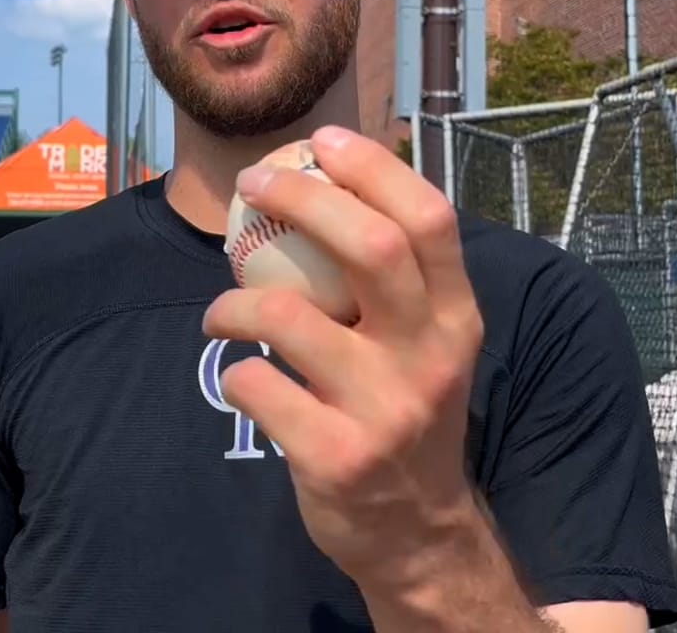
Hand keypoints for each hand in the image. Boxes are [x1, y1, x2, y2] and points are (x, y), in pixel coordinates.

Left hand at [202, 124, 487, 590]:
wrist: (419, 534)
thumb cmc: (407, 416)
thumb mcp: (430, 347)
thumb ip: (398, 283)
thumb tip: (332, 185)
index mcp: (457, 318)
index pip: (430, 220)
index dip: (374, 168)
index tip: (322, 141)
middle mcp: (430, 357)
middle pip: (372, 248)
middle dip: (303, 200)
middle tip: (254, 185)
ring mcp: (385, 411)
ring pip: (290, 319)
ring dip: (234, 304)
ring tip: (220, 313)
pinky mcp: (336, 458)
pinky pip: (258, 387)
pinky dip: (233, 372)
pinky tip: (237, 376)